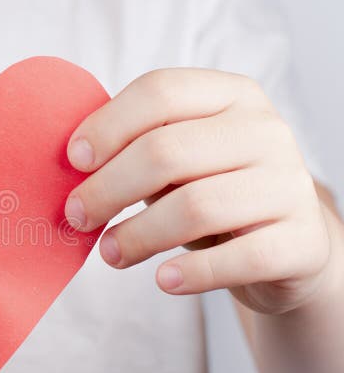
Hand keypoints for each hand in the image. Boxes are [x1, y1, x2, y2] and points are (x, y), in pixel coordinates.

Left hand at [64, 68, 331, 314]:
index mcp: (230, 96)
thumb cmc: (210, 191)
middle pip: (166, 151)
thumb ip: (133, 151)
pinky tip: (163, 280)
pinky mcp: (302, 241)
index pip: (160, 92)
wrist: (285, 243)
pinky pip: (239, 258)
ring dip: (138, 235)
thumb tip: (70, 171)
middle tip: (77, 216)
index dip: (107, 125)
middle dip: (107, 188)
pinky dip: (192, 273)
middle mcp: (266, 131)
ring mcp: (289, 185)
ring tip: (110, 254)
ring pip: (195, 207)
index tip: (74, 161)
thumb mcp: (176, 160)